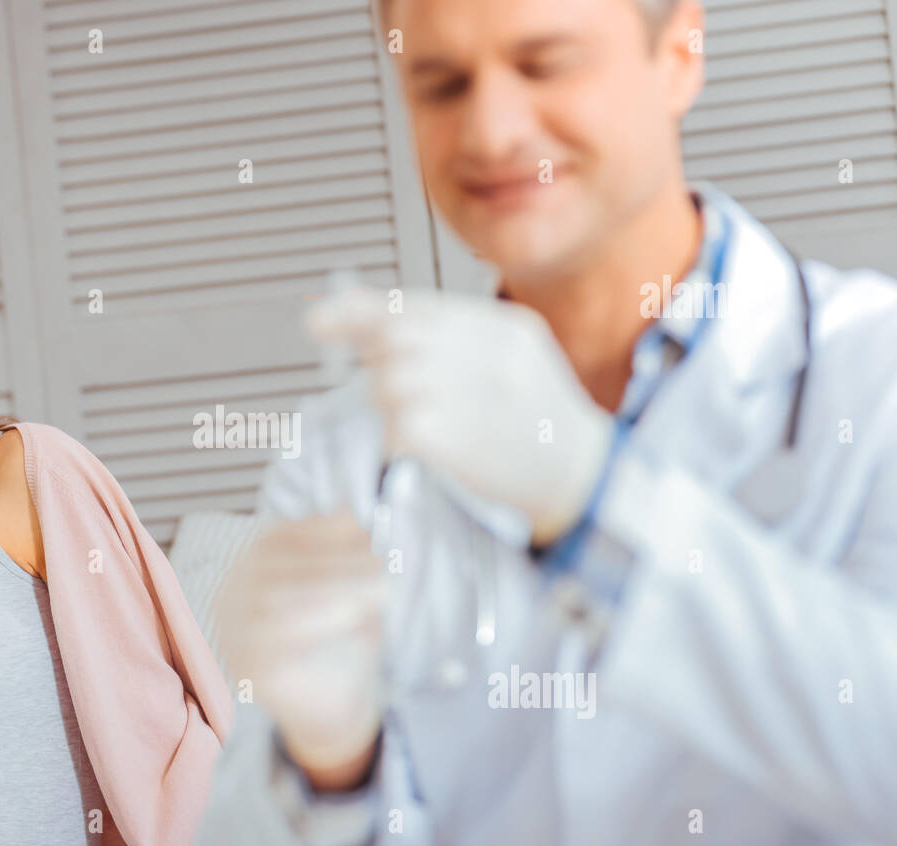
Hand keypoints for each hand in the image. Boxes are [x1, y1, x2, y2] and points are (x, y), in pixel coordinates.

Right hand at [215, 507, 385, 782]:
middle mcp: (231, 598)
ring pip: (275, 598)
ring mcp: (233, 634)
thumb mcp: (351, 587)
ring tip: (378, 590)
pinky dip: (319, 624)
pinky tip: (353, 617)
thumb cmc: (341, 640)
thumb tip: (349, 509)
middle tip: (381, 565)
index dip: (319, 529)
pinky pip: (276, 639)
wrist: (332, 709)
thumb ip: (347, 551)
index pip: (274, 537)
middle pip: (274, 566)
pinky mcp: (247, 667)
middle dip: (334, 560)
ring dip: (333, 588)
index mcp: (249, 571)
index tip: (363, 531)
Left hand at [307, 287, 613, 545]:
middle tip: (376, 382)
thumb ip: (449, 335)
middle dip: (372, 359)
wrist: (584, 482)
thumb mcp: (511, 359)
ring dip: (386, 405)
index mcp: (506, 328)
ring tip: (415, 424)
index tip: (318, 321)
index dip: (357, 312)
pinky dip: (395, 440)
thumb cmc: (537, 425)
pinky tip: (416, 450)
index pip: (415, 306)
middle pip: (396, 339)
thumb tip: (364, 316)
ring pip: (390, 382)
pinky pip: (398, 427)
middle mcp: (493, 354)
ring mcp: (477, 396)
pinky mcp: (459, 439)